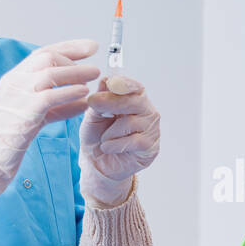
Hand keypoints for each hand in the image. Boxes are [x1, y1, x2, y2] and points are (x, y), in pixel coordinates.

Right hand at [0, 39, 98, 224]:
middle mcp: (14, 82)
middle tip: (94, 66)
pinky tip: (84, 92)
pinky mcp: (23, 112)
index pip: (42, 53)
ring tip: (94, 75)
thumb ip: (58, 105)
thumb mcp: (37, 115)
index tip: (91, 46)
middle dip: (74, 57)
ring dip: (75, 72)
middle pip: (46, 57)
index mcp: (15, 78)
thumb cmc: (12, 138)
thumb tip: (84, 97)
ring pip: (49, 72)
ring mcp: (17, 95)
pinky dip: (69, 92)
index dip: (69, 47)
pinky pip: (49, 96)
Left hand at [79, 74, 159, 206]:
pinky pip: (134, 141)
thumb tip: (106, 80)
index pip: (135, 87)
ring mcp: (151, 130)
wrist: (97, 165)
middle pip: (136, 101)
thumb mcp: (92, 116)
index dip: (125, 83)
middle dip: (112, 101)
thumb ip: (100, 100)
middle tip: (93, 102)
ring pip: (132, 122)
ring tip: (104, 139)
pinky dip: (115, 144)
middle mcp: (147, 112)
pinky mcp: (151, 147)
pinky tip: (108, 148)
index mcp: (134, 100)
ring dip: (110, 131)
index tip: (111, 82)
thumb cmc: (97, 138)